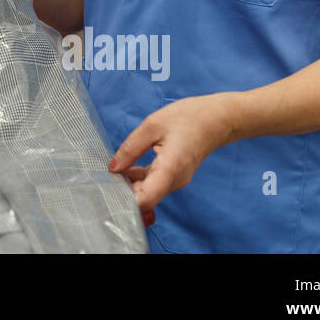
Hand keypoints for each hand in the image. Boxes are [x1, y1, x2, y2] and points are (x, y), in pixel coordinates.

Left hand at [108, 93, 235, 214]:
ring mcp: (175, 181)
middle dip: (122, 193)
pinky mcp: (174, 177)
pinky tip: (125, 168)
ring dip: (129, 186)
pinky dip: (138, 180)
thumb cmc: (187, 118)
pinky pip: (153, 185)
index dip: (125, 201)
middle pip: (144, 199)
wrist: (216, 119)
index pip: (146, 200)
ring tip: (111, 171)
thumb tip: (113, 168)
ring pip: (147, 193)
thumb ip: (131, 148)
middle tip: (102, 179)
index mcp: (169, 169)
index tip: (108, 190)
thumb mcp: (152, 125)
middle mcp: (174, 181)